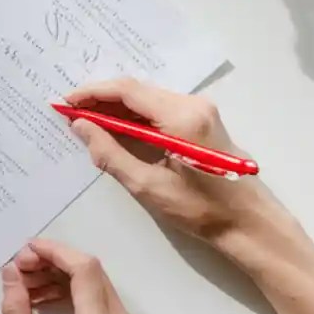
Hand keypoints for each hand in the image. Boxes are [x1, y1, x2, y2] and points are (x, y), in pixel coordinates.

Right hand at [1, 239, 140, 313]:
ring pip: (96, 284)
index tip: (27, 249)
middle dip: (54, 262)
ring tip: (27, 287)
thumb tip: (10, 275)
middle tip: (21, 269)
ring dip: (62, 277)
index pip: (84, 269)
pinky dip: (74, 292)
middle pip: (91, 272)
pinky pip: (101, 300)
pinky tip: (46, 300)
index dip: (54, 250)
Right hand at [64, 80, 291, 246]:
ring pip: (146, 98)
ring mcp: (200, 110)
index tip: (64, 104)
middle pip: (136, 90)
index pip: (127, 90)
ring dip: (115, 108)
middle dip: (100, 100)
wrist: (249, 223)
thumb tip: (80, 126)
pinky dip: (133, 116)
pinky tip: (115, 129)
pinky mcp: (201, 121)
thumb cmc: (200, 209)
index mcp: (181, 116)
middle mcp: (193, 104)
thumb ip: (110, 153)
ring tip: (86, 122)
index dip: (91, 93)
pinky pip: (159, 109)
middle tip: (70, 115)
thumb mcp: (148, 185)